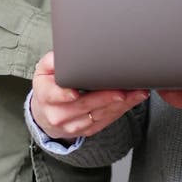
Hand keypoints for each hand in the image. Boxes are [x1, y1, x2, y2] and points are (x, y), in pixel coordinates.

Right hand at [31, 52, 181, 140]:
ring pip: (99, 115)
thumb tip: (65, 51)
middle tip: (122, 89)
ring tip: (136, 92)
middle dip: (105, 98)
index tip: (75, 93)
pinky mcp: (88, 130)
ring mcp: (74, 125)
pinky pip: (107, 120)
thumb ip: (53, 60)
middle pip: (84, 106)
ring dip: (120, 104)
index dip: (64, 95)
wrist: (47, 112)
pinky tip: (133, 99)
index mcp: (46, 95)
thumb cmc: (50, 86)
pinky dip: (122, 109)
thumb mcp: (44, 70)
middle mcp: (59, 114)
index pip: (54, 96)